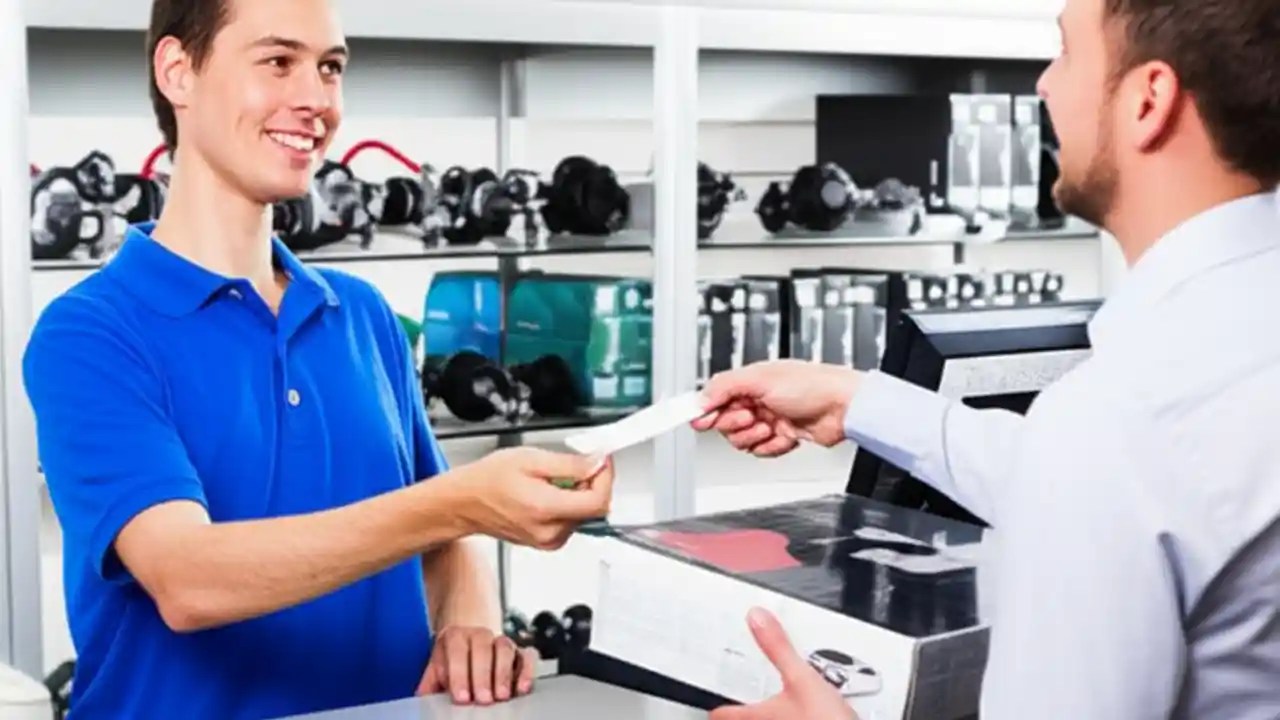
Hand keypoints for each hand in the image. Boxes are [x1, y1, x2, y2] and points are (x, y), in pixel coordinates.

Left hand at [417, 625, 536, 704]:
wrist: (468, 638)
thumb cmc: (451, 660)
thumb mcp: (436, 668)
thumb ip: (430, 683)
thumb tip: (421, 700)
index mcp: (455, 637)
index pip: (457, 651)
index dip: (459, 674)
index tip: (461, 697)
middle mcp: (479, 635)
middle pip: (482, 649)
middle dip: (483, 676)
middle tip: (483, 699)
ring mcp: (501, 641)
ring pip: (505, 649)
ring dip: (504, 673)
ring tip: (502, 696)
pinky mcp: (519, 651)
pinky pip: (528, 654)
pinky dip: (528, 670)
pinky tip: (523, 687)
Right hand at [456, 447, 613, 549]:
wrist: (465, 503)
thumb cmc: (488, 480)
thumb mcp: (531, 459)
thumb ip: (570, 464)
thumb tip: (597, 463)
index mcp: (545, 509)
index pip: (598, 501)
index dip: (605, 477)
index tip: (601, 461)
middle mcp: (550, 532)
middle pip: (594, 508)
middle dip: (591, 483)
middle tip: (575, 465)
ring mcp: (549, 541)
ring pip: (584, 515)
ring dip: (578, 494)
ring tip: (552, 480)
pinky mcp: (548, 543)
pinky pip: (571, 522)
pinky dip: (568, 505)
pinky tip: (548, 493)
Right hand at [692, 360, 860, 455]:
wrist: (844, 407)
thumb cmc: (813, 384)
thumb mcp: (761, 379)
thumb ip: (725, 387)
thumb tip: (701, 398)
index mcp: (748, 381)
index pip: (714, 397)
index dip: (704, 410)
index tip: (696, 420)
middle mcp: (756, 400)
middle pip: (724, 423)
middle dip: (736, 425)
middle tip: (750, 417)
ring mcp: (768, 419)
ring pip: (741, 440)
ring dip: (755, 437)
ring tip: (771, 426)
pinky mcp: (781, 437)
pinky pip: (762, 451)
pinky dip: (772, 447)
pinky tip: (784, 436)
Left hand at [709, 608, 857, 719]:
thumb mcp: (802, 678)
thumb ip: (778, 648)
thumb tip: (757, 619)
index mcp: (758, 716)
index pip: (722, 714)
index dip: (718, 707)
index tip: (715, 703)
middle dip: (746, 711)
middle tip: (745, 700)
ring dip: (773, 714)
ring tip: (782, 703)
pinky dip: (797, 716)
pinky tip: (811, 714)